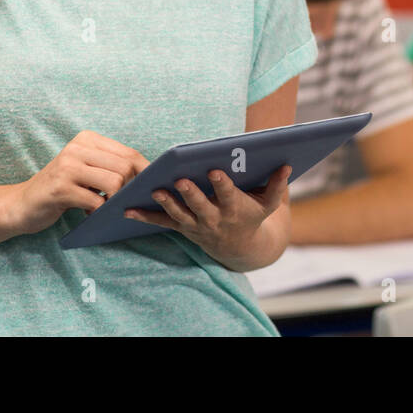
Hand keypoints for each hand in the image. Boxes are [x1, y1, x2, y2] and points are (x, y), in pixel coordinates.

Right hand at [12, 130, 148, 234]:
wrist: (22, 204)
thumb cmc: (62, 189)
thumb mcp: (86, 170)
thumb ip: (111, 167)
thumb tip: (149, 177)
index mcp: (87, 139)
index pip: (129, 153)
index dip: (145, 173)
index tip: (149, 189)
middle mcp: (77, 148)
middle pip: (125, 168)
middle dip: (129, 190)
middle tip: (120, 203)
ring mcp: (68, 167)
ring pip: (114, 183)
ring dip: (114, 202)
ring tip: (104, 207)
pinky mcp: (61, 188)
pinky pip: (96, 202)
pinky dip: (98, 213)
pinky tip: (89, 214)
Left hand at [124, 166, 290, 267]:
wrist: (242, 249)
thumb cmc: (254, 215)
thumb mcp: (269, 204)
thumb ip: (278, 185)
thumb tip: (286, 164)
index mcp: (235, 209)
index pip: (228, 195)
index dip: (222, 184)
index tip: (215, 170)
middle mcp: (214, 219)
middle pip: (200, 205)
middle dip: (190, 193)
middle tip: (180, 180)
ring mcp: (196, 225)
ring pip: (179, 215)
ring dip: (166, 203)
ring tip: (154, 190)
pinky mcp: (183, 227)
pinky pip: (161, 223)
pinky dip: (144, 216)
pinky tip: (126, 209)